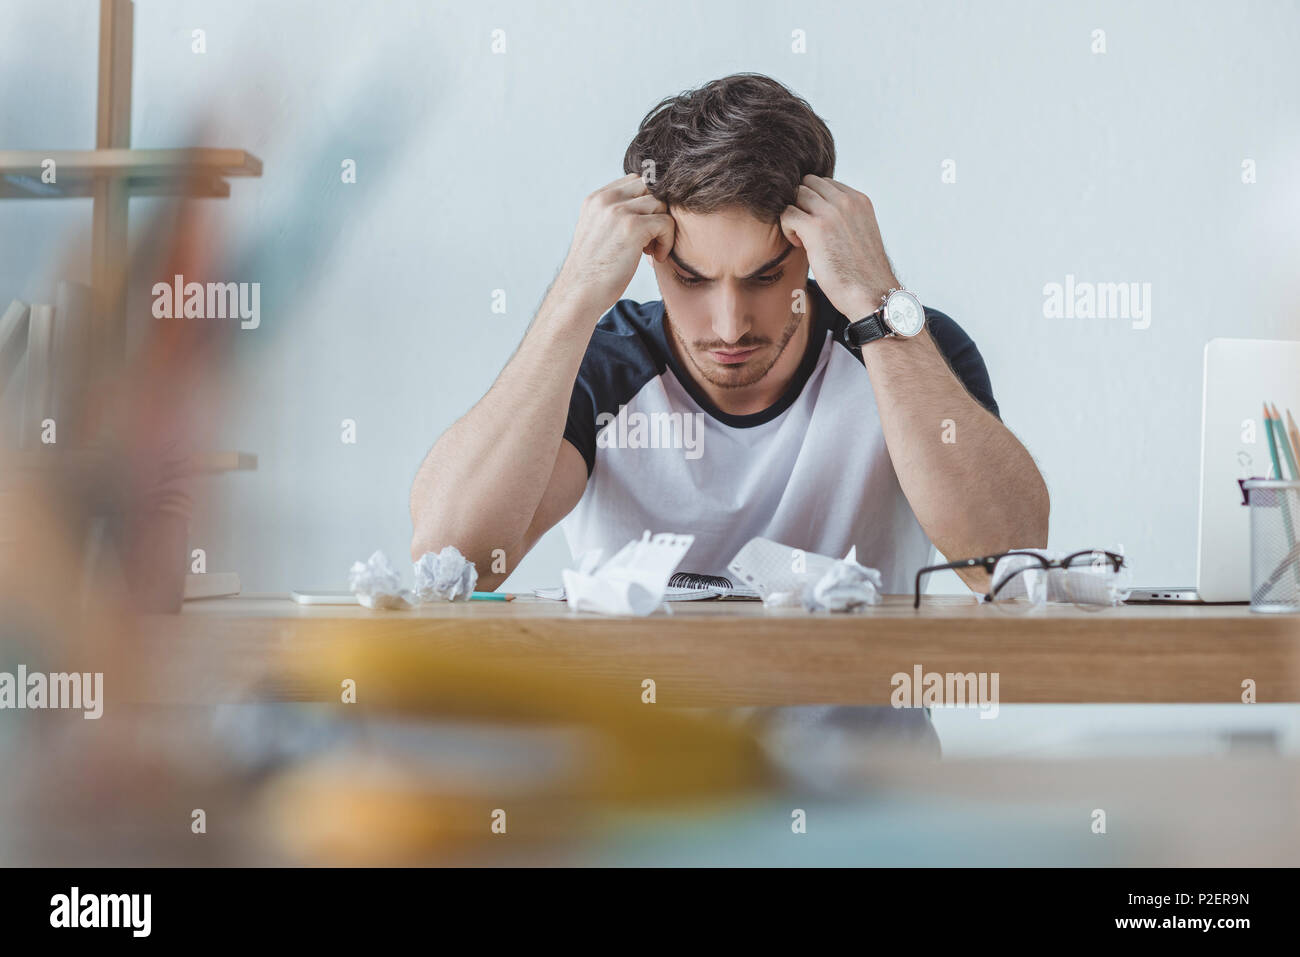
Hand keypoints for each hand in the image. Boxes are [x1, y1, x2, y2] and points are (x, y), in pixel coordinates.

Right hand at [555, 173, 675, 317]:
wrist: (580, 293)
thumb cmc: (593, 271)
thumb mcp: (598, 232)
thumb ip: (614, 215)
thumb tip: (648, 208)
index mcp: (596, 198)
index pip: (635, 181)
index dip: (647, 203)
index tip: (642, 230)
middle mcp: (605, 199)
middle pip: (651, 187)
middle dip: (658, 211)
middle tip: (651, 240)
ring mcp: (618, 211)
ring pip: (661, 204)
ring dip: (663, 228)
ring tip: (651, 251)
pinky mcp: (633, 226)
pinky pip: (666, 222)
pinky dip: (667, 242)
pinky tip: (655, 258)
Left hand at [779, 175, 898, 319]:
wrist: (871, 294)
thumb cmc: (862, 272)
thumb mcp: (859, 232)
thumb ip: (844, 217)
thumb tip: (817, 212)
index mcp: (859, 200)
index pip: (824, 182)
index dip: (813, 201)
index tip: (817, 224)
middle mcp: (846, 201)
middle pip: (807, 184)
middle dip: (801, 204)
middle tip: (805, 230)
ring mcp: (831, 212)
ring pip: (796, 196)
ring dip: (794, 215)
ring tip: (802, 238)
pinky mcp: (816, 228)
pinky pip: (787, 213)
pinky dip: (787, 228)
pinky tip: (799, 245)